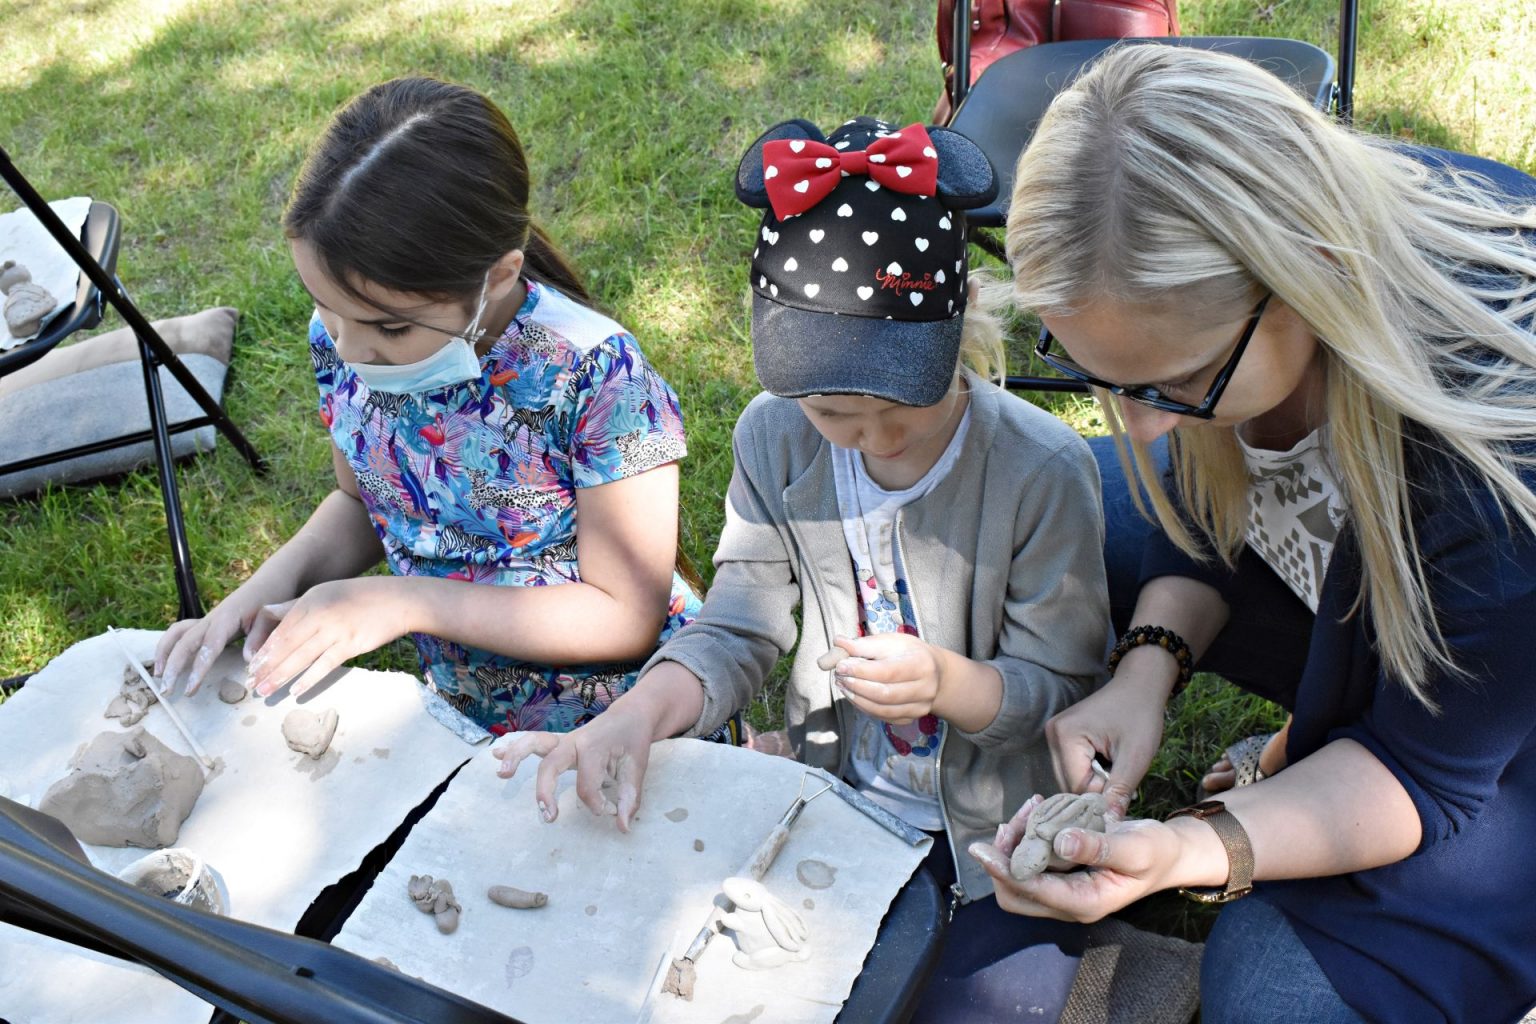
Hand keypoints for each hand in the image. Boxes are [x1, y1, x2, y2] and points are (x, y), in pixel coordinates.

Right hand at [154, 576, 298, 695]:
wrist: (270, 581)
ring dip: (164, 653)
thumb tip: (248, 661)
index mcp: (227, 618)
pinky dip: (170, 645)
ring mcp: (206, 619)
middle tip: (166, 691)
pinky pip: (182, 632)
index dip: (198, 667)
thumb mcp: (269, 618)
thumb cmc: (271, 599)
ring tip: (157, 675)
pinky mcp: (206, 622)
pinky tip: (166, 662)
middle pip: (184, 641)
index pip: (208, 645)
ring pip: (177, 633)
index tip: (189, 689)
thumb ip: (259, 638)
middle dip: (173, 665)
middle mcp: (211, 618)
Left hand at [245, 577, 413, 696]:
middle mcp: (319, 614)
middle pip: (286, 645)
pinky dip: (309, 678)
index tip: (251, 667)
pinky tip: (296, 691)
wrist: (397, 600)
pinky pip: (325, 664)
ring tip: (265, 691)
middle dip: (266, 667)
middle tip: (252, 684)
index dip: (264, 651)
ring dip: (281, 676)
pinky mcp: (351, 644)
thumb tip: (271, 616)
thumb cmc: (359, 597)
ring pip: (301, 657)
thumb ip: (298, 608)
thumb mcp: (325, 593)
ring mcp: (335, 630)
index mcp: (310, 601)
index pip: (280, 630)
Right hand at [491, 702, 659, 831]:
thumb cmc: (633, 740)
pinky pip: (533, 743)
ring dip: (516, 757)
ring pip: (534, 744)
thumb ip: (629, 797)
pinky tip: (495, 756)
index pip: (587, 786)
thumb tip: (622, 827)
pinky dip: (514, 748)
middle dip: (545, 791)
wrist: (630, 714)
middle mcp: (574, 741)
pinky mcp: (559, 743)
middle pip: (550, 766)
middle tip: (549, 817)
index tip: (610, 810)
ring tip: (502, 774)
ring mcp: (564, 741)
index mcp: (594, 748)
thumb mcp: (637, 767)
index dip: (598, 805)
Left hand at [827, 633, 944, 724]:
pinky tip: (854, 696)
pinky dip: (865, 708)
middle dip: (857, 686)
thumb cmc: (909, 653)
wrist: (935, 673)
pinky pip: (884, 717)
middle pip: (885, 694)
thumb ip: (864, 644)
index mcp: (922, 664)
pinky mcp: (911, 719)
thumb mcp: (891, 641)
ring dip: (858, 699)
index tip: (841, 666)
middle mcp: (925, 689)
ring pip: (883, 710)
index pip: (888, 672)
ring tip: (842, 686)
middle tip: (839, 676)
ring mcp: (920, 708)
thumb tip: (838, 642)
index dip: (861, 671)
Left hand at [967, 796, 1183, 921]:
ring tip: (1029, 807)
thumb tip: (1060, 841)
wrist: (1167, 853)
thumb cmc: (1155, 851)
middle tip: (1014, 820)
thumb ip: (1099, 847)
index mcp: (1085, 903)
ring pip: (1017, 877)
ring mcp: (1063, 893)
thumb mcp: (1135, 847)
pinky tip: (1036, 811)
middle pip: (1014, 894)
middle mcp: (1068, 904)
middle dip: (1003, 857)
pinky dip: (1025, 838)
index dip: (1003, 869)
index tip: (980, 849)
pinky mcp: (1060, 878)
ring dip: (1014, 844)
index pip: (1031, 891)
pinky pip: (1030, 863)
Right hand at [1045, 664, 1168, 817]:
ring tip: (1115, 771)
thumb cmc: (1140, 716)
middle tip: (1122, 781)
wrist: (1139, 686)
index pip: (1076, 787)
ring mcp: (1054, 736)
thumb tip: (1110, 825)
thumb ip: (1119, 791)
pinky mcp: (1061, 738)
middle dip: (1096, 790)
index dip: (1100, 796)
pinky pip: (1072, 768)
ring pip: (1070, 779)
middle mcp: (1052, 736)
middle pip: (1069, 785)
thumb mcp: (1135, 757)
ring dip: (1094, 783)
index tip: (1123, 793)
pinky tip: (1107, 764)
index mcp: (1065, 737)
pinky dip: (1090, 773)